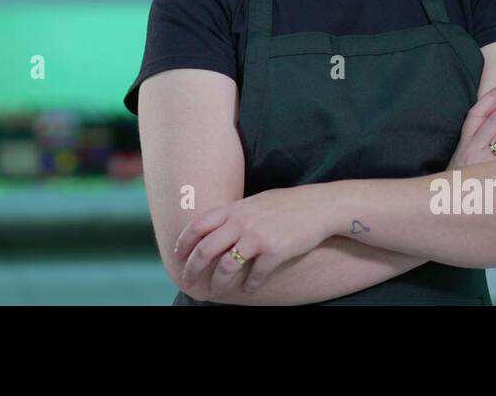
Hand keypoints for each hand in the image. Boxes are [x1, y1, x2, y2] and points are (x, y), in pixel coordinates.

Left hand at [172, 185, 329, 299]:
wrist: (318, 207)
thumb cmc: (285, 204)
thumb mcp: (254, 203)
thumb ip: (233, 215)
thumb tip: (213, 228)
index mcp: (233, 209)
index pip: (198, 225)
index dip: (184, 242)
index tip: (178, 256)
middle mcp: (241, 222)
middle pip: (206, 250)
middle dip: (193, 269)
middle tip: (189, 282)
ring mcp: (257, 237)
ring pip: (226, 267)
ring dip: (218, 283)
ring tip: (215, 292)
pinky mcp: (275, 252)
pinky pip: (255, 275)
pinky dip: (249, 286)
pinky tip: (247, 291)